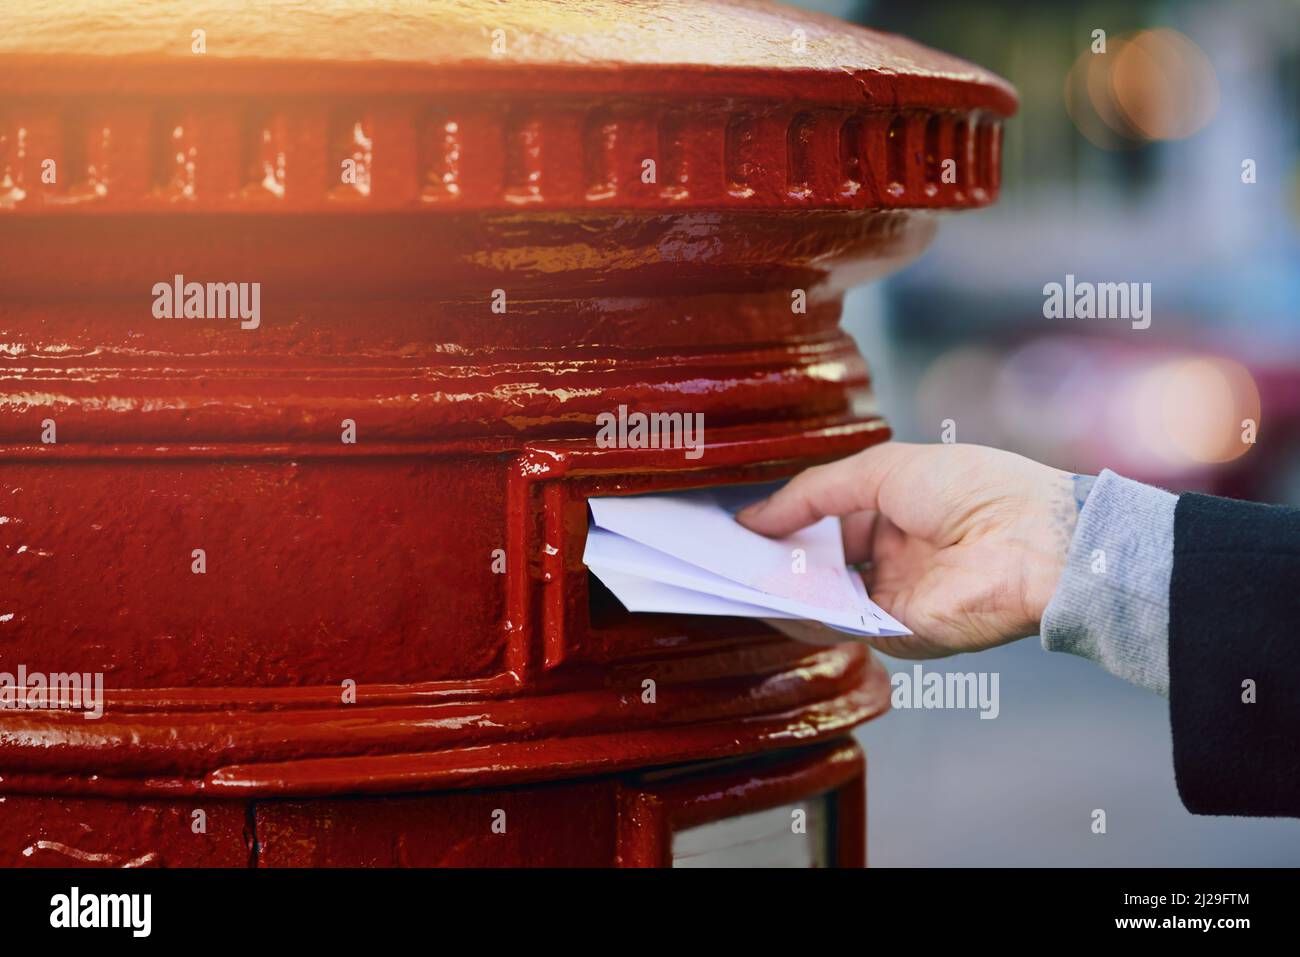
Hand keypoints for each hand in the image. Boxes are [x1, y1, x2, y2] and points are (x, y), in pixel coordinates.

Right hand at [736, 442, 1089, 658]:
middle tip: (724, 552)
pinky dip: (803, 614)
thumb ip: (813, 493)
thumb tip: (756, 516)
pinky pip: (840, 626)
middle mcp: (890, 561)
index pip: (825, 527)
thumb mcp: (879, 470)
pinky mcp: (898, 634)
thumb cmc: (971, 489)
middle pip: (818, 567)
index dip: (784, 525)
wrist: (1031, 537)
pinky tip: (767, 593)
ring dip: (780, 587)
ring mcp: (892, 600)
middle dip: (774, 559)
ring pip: (822, 601)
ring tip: (731, 570)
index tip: (738, 526)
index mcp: (893, 517)